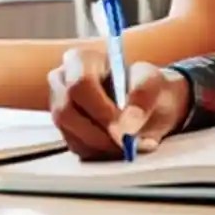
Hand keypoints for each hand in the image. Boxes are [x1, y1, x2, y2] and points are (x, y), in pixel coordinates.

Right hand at [47, 48, 190, 160]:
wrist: (150, 104)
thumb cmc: (148, 86)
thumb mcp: (153, 83)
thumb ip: (143, 97)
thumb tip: (127, 124)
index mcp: (81, 61)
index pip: (79, 84)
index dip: (100, 111)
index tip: (123, 130)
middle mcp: (63, 83)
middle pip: (66, 113)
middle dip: (99, 134)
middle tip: (127, 144)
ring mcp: (61, 108)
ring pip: (71, 134)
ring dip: (103, 146)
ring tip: (130, 143)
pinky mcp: (67, 131)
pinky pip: (78, 148)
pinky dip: (101, 153)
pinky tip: (119, 144)